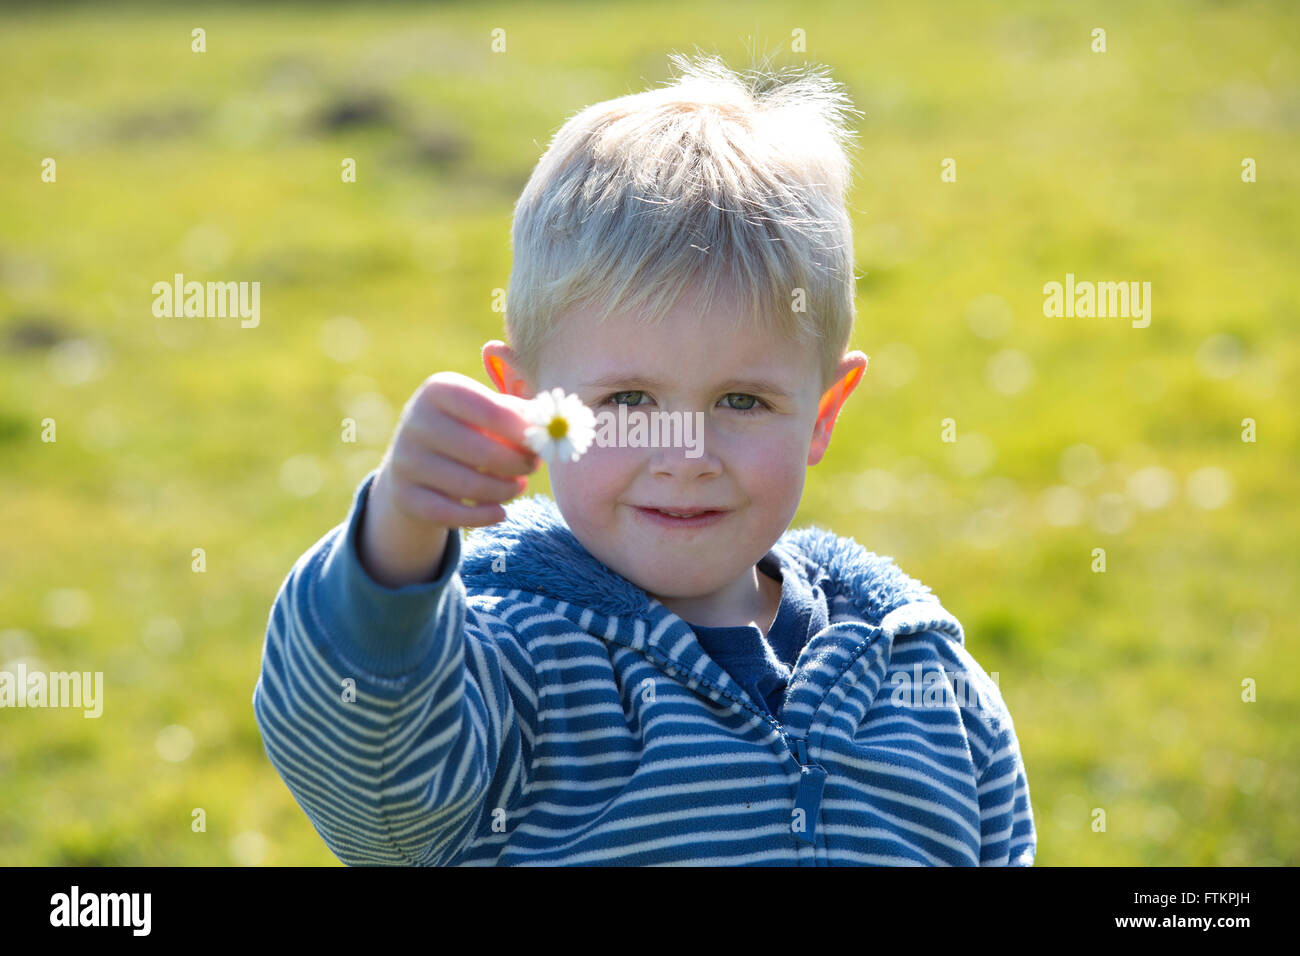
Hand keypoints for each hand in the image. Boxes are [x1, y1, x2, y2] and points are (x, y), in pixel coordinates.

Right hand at [360, 371, 537, 587]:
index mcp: (439, 390)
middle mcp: (416, 422)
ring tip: (517, 485)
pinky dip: (484, 516)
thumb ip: (519, 415)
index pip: (492, 410)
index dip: (524, 431)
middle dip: (519, 464)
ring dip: (506, 490)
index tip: (543, 441)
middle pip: (483, 452)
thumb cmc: (467, 429)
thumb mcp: (486, 411)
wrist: (415, 462)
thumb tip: (550, 427)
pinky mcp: (404, 496)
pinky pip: (453, 515)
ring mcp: (405, 461)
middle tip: (533, 466)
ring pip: (470, 486)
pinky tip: (500, 511)